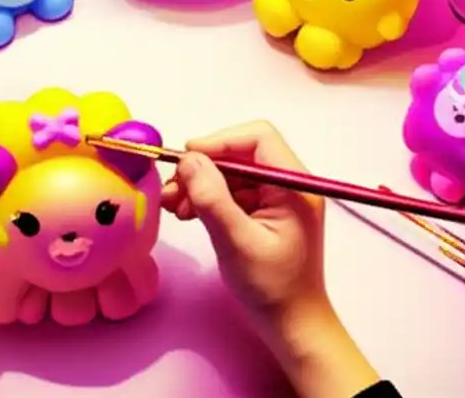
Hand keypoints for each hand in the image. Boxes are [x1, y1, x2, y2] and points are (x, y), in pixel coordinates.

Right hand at [161, 121, 378, 397]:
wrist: (292, 326)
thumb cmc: (271, 289)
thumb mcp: (237, 242)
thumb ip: (213, 198)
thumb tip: (189, 159)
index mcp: (293, 186)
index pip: (258, 138)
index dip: (219, 141)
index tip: (187, 160)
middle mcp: (288, 185)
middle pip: (241, 153)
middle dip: (204, 167)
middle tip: (171, 189)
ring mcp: (278, 199)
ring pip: (232, 173)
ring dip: (201, 184)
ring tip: (173, 206)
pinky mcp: (266, 213)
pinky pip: (233, 192)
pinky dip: (208, 199)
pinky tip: (187, 213)